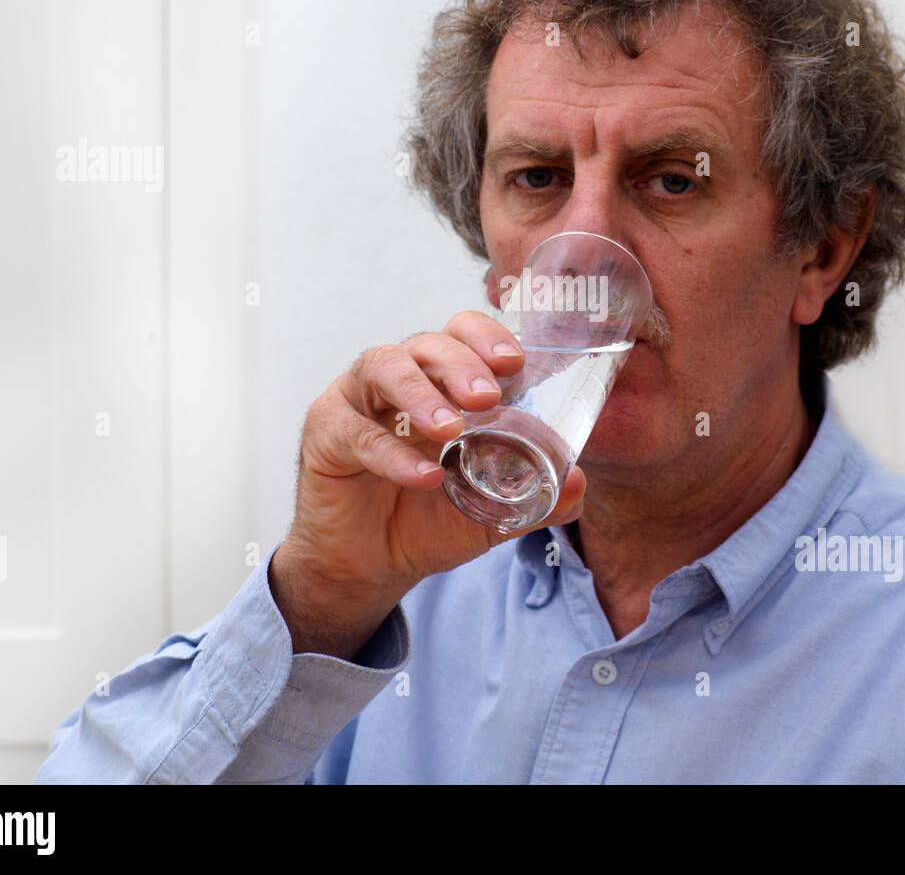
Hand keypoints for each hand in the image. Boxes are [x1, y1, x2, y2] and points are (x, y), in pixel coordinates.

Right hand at [269, 311, 585, 656]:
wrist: (369, 569)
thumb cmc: (425, 521)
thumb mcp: (489, 512)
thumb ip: (534, 499)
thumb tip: (580, 486)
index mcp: (438, 382)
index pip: (460, 334)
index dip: (486, 337)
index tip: (516, 361)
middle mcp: (396, 379)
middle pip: (426, 343)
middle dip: (461, 363)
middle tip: (488, 396)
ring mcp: (356, 401)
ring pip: (384, 367)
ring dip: (421, 393)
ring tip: (450, 429)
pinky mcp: (324, 434)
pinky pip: (356, 433)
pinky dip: (391, 454)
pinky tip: (421, 477)